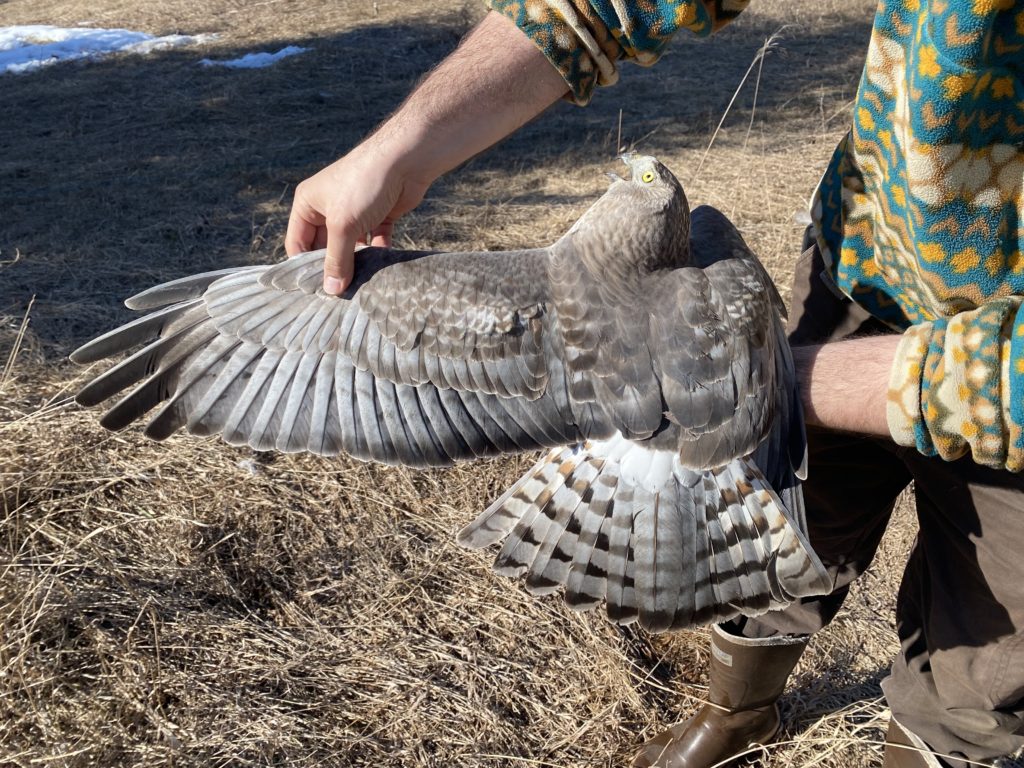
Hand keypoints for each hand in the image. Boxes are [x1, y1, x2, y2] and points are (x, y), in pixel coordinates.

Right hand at [285, 138, 430, 294]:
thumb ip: (336, 259)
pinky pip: (374, 242)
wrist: (405, 160)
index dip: (304, 267)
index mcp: (308, 203)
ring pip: (351, 247)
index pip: (298, 243)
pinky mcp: (379, 215)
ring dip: (356, 264)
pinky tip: (381, 269)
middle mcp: (328, 207)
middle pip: (325, 247)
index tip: (315, 291)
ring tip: (360, 286)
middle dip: (333, 268)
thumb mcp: (343, 225)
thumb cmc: (364, 184)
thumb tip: (331, 290)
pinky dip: (377, 255)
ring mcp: (355, 211)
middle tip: (340, 294)